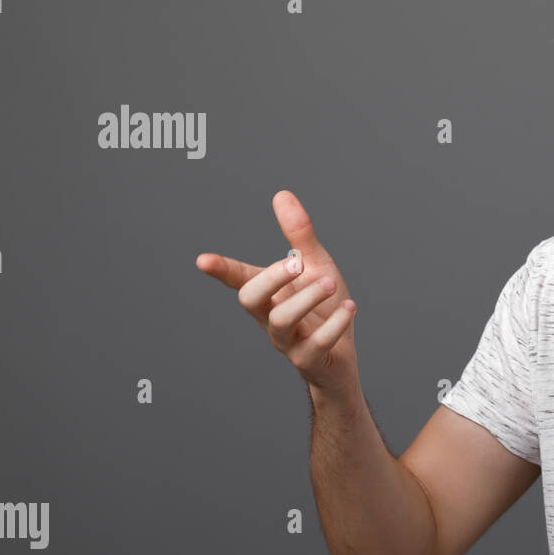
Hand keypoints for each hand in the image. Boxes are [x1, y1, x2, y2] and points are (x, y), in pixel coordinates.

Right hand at [196, 189, 359, 397]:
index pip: (240, 279)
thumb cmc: (325, 309)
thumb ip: (299, 235)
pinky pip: (315, 344)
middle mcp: (271, 317)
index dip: (222, 270)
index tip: (203, 260)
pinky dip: (335, 323)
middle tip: (297, 263)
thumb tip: (282, 194)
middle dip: (271, 278)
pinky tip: (350, 308)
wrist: (342, 357)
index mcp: (270, 294)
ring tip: (332, 284)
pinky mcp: (309, 360)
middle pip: (251, 299)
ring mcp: (287, 342)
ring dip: (308, 298)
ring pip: (282, 321)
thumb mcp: (317, 266)